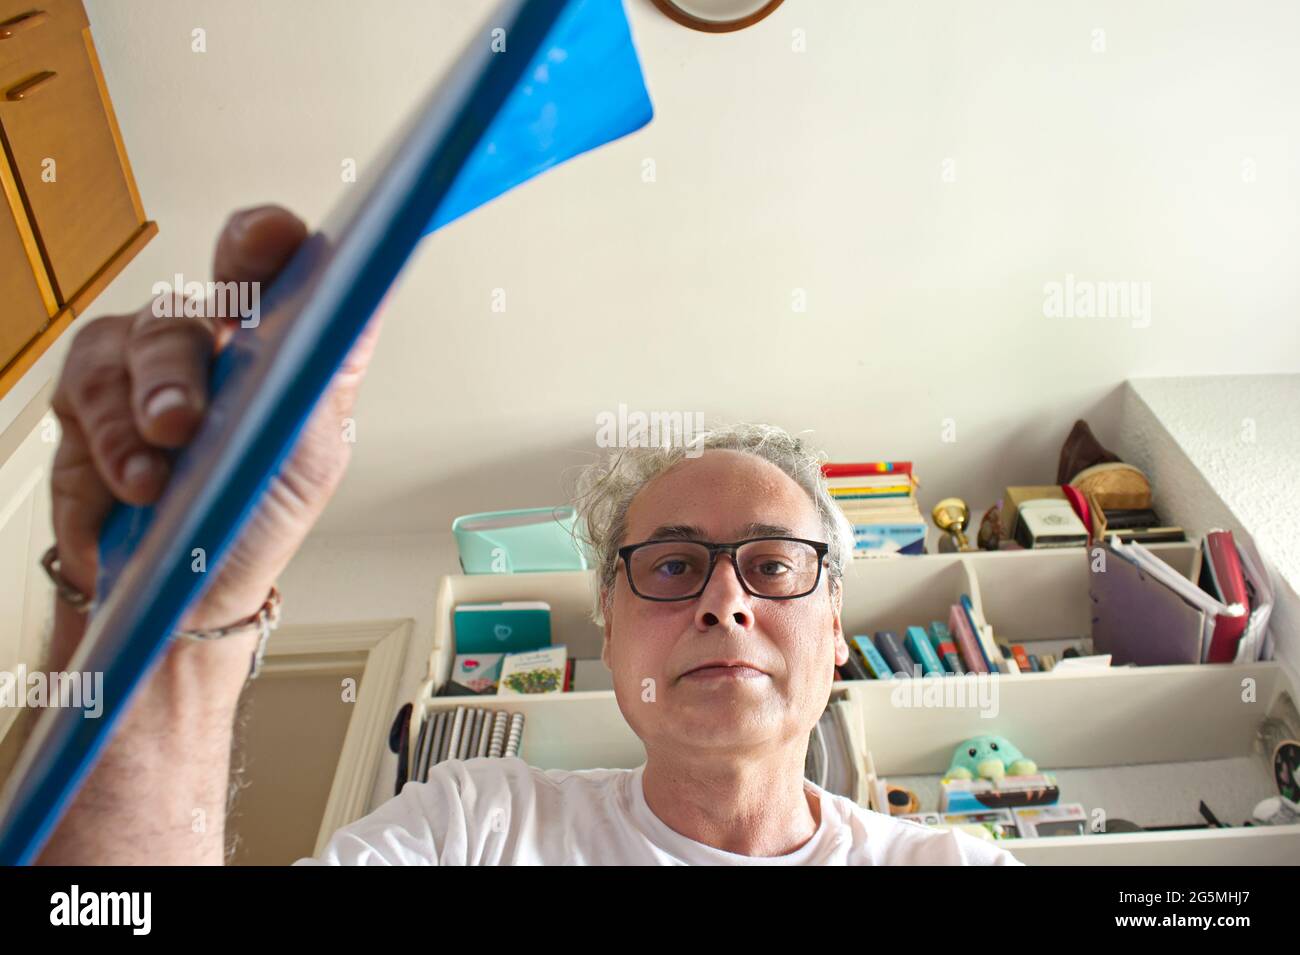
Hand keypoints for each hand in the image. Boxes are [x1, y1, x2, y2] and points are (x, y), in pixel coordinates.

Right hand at [49, 205, 383, 630]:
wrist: (194, 590)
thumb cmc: (259, 509)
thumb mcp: (314, 451)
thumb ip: (331, 370)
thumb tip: (363, 300)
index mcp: (269, 336)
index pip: (266, 260)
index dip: (264, 238)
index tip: (270, 238)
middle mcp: (204, 338)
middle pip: (181, 307)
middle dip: (174, 364)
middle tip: (179, 423)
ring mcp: (142, 365)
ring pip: (121, 352)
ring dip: (134, 420)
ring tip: (152, 481)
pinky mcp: (89, 402)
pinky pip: (83, 399)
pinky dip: (105, 452)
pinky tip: (130, 491)